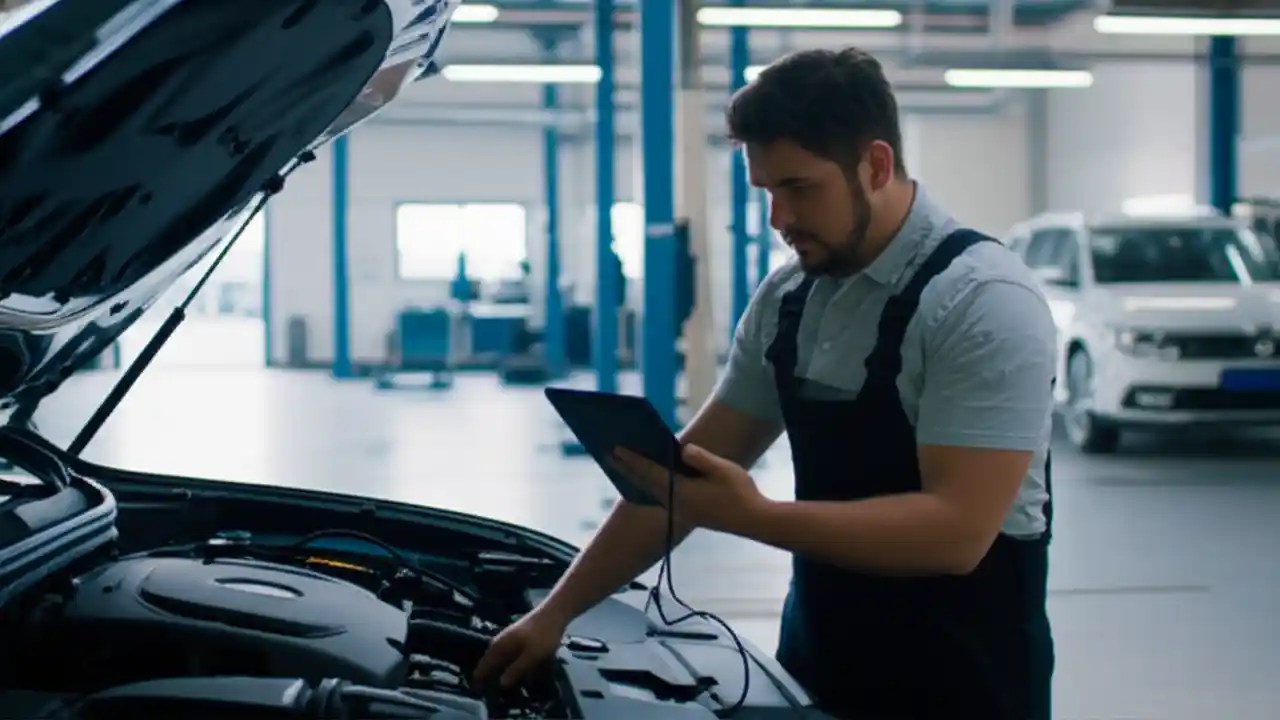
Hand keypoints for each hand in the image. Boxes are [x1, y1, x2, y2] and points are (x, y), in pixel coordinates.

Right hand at [471, 607, 566, 691]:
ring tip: (496, 679)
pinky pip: (507, 652)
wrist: (554, 612)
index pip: (484, 664)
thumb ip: (516, 669)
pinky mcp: (518, 636)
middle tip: (485, 687)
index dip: (480, 676)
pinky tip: (511, 666)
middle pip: (490, 659)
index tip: (476, 687)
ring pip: (498, 655)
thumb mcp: (531, 656)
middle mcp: (500, 640)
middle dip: (487, 671)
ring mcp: (509, 636)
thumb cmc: (543, 635)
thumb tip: (501, 684)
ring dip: (496, 666)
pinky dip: (506, 660)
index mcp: (500, 645)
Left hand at [610, 444, 768, 534]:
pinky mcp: (687, 513)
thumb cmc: (741, 493)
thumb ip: (702, 459)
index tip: (615, 448)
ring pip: (651, 491)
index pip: (651, 472)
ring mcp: (681, 510)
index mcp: (683, 492)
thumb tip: (683, 450)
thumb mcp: (724, 470)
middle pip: (645, 483)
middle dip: (627, 468)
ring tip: (623, 465)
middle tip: (608, 453)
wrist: (754, 521)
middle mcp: (677, 503)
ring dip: (637, 477)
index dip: (632, 459)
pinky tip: (647, 480)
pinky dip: (650, 486)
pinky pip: (660, 497)